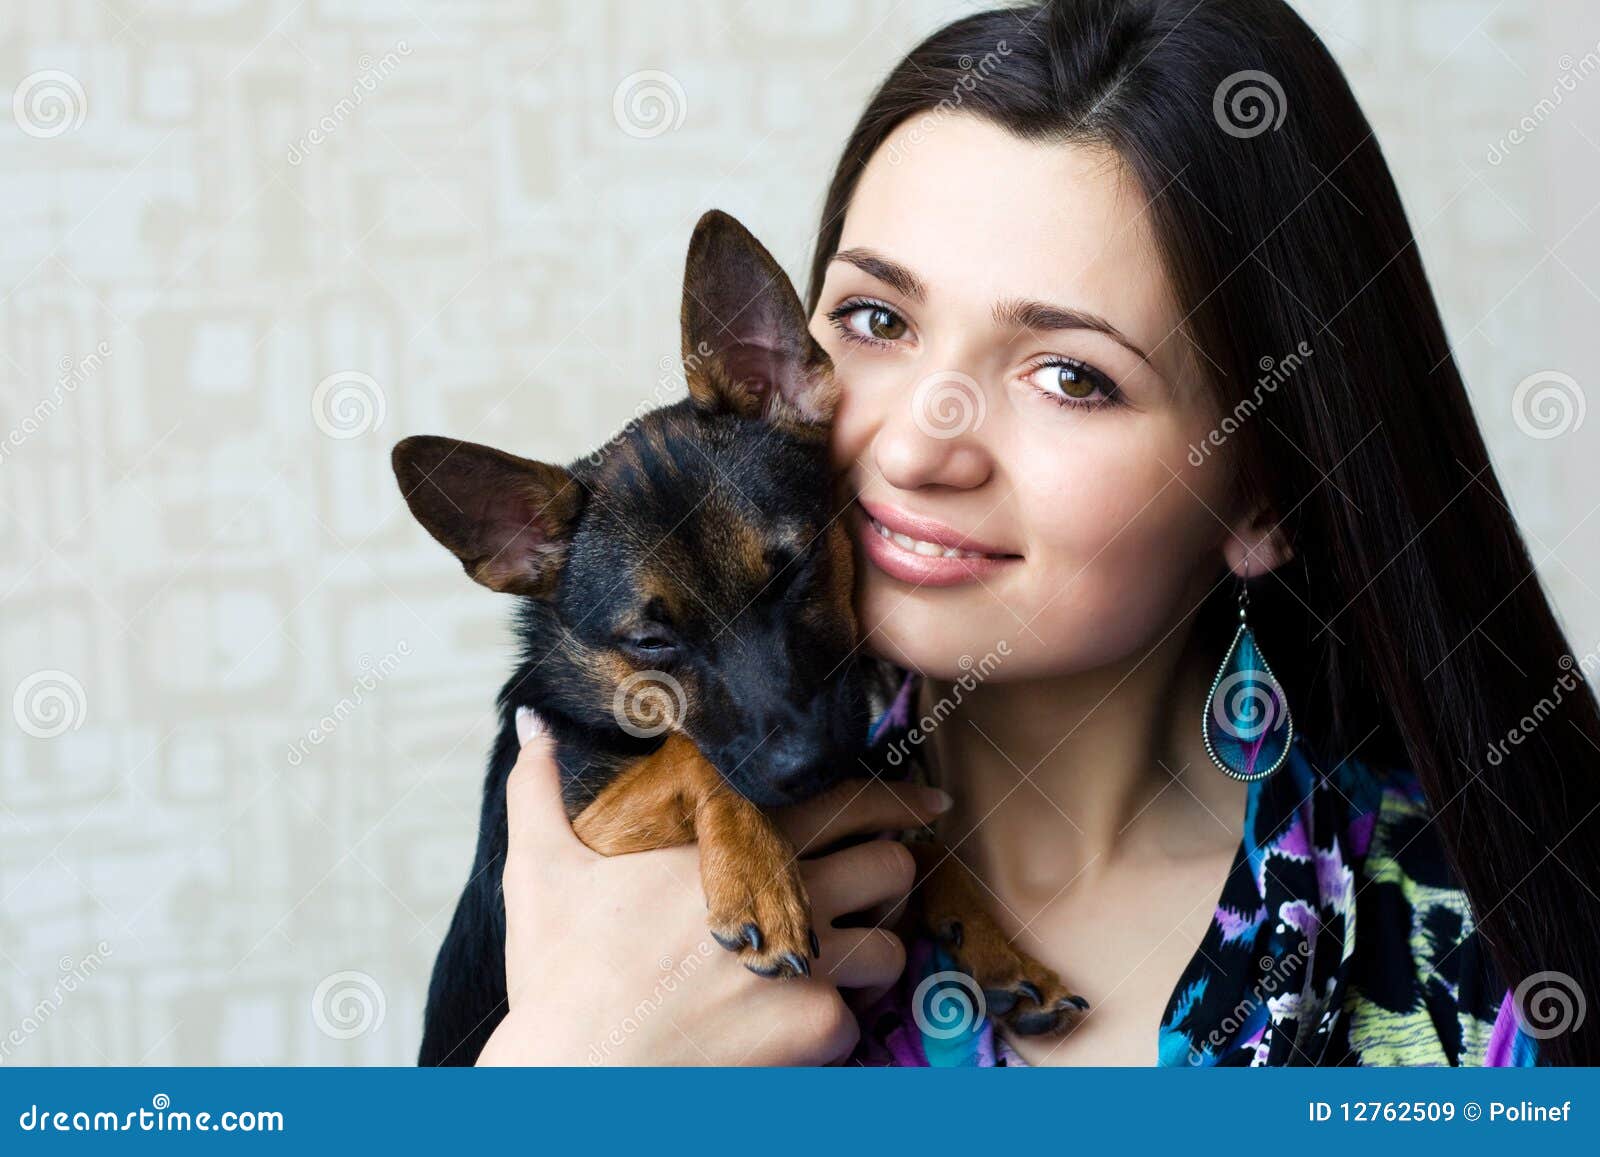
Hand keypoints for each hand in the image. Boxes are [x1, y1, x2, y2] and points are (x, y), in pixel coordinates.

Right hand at [475, 708, 949, 1065]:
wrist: (579, 1075)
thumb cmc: (560, 972)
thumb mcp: (539, 866)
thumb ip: (540, 786)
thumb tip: (531, 723)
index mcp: (728, 836)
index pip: (841, 796)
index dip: (891, 798)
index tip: (922, 804)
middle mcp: (780, 883)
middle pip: (888, 860)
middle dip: (892, 870)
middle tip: (891, 878)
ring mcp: (805, 953)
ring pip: (890, 941)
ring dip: (873, 949)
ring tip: (848, 960)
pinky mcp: (816, 1021)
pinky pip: (858, 1018)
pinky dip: (833, 1026)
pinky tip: (795, 1029)